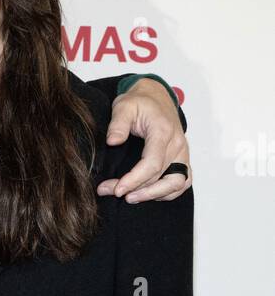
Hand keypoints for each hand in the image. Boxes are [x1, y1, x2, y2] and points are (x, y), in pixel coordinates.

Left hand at [97, 80, 190, 202]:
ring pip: (176, 184)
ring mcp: (183, 153)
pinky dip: (167, 193)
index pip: (152, 163)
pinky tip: (148, 194)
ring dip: (153, 195)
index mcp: (163, 132)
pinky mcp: (183, 160)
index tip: (117, 189)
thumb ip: (118, 123)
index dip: (134, 180)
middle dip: (136, 189)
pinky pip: (182, 182)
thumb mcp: (124, 106)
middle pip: (161, 177)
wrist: (156, 98)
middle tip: (112, 192)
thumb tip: (112, 141)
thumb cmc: (140, 103)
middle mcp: (177, 144)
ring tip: (130, 198)